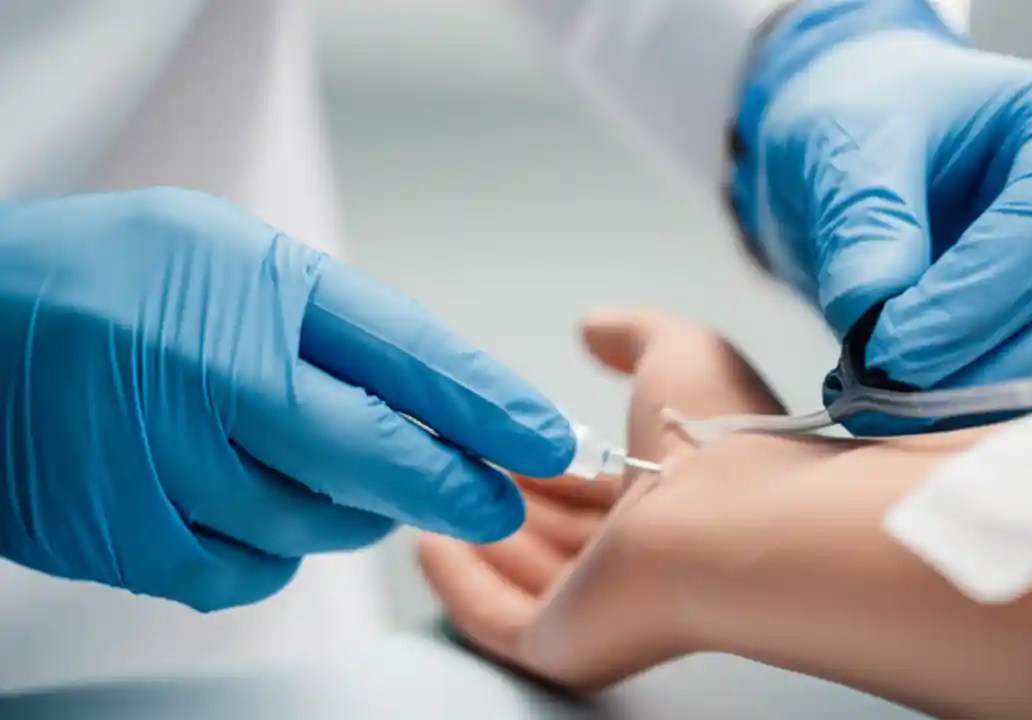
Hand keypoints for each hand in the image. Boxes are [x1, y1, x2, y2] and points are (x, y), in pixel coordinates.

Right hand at [0, 188, 573, 610]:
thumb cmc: (102, 277)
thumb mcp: (227, 252)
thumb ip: (331, 321)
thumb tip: (432, 397)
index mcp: (247, 294)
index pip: (404, 362)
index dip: (487, 409)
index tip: (543, 438)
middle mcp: (210, 383)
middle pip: (373, 461)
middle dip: (450, 486)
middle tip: (493, 498)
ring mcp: (166, 471)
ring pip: (315, 526)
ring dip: (346, 509)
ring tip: (316, 463)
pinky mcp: (128, 542)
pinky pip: (246, 574)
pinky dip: (271, 548)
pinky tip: (248, 500)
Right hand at [417, 308, 796, 689]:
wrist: (734, 516)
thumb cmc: (720, 433)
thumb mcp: (678, 352)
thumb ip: (634, 334)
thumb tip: (590, 328)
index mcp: (674, 498)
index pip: (599, 489)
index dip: (549, 462)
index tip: (502, 438)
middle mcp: (643, 557)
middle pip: (558, 536)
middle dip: (508, 499)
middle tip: (455, 463)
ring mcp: (604, 609)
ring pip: (524, 579)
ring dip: (475, 538)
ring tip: (428, 494)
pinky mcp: (567, 644)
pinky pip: (498, 620)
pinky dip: (459, 585)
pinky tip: (427, 543)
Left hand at [731, 0, 1031, 432]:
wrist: (864, 159)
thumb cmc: (871, 126)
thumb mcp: (847, 147)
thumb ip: (864, 222)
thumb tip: (875, 312)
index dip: (975, 297)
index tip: (885, 348)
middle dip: (1008, 362)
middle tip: (899, 395)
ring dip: (1003, 404)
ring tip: (894, 414)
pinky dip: (994, 422)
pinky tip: (913, 422)